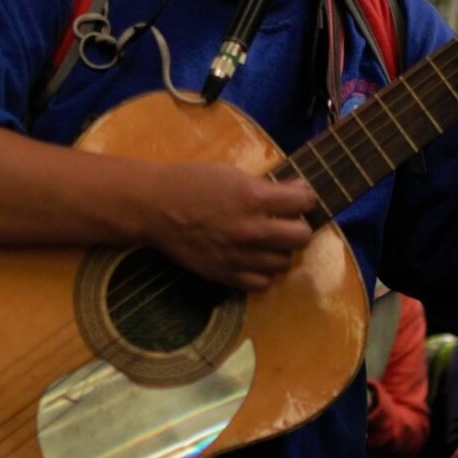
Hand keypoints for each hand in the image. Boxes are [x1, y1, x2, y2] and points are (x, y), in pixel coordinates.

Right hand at [144, 164, 314, 291]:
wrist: (153, 207)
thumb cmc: (190, 183)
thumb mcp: (231, 174)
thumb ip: (266, 187)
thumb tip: (298, 191)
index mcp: (254, 198)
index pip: (304, 202)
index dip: (303, 198)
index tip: (295, 198)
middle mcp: (252, 229)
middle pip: (301, 237)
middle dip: (296, 226)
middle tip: (283, 222)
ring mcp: (239, 255)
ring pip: (283, 262)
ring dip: (278, 251)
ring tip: (264, 241)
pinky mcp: (224, 274)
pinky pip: (261, 283)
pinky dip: (261, 272)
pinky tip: (251, 259)